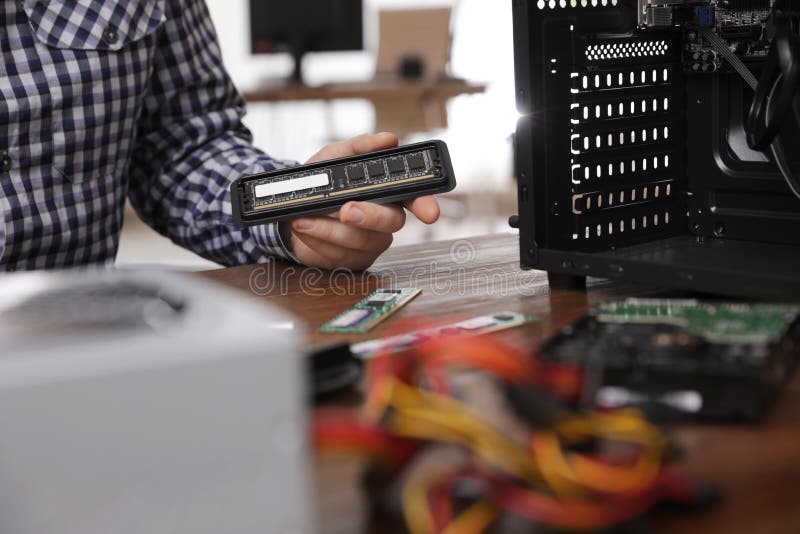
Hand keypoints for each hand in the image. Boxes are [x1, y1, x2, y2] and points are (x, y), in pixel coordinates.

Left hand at [284, 133, 439, 269]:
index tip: (429, 212)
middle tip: (346, 210)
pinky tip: (304, 229)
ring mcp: (371, 242)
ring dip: (330, 230)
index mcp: (388, 190)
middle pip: (392, 222)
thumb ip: (359, 147)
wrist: (291, 209)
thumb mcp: (334, 156)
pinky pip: (342, 257)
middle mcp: (385, 217)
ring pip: (363, 242)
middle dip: (369, 216)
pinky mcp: (353, 261)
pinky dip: (318, 241)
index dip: (425, 204)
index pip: (415, 197)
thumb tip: (387, 140)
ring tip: (305, 219)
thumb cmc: (319, 182)